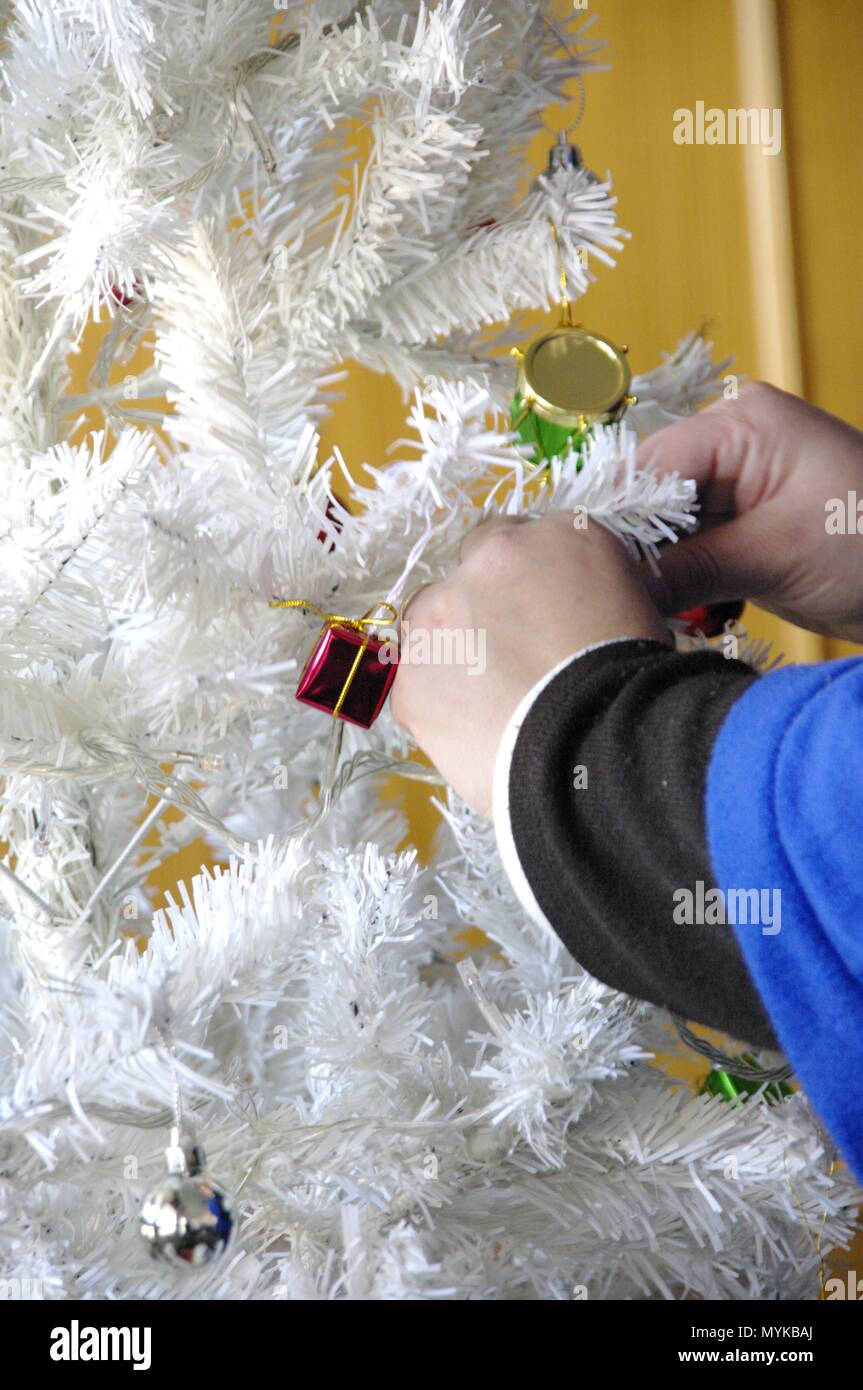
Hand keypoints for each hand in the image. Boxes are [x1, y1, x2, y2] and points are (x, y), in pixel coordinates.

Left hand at [391, 512, 668, 814]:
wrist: (598, 750)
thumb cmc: (637, 689)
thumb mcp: (639, 617)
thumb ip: (591, 597)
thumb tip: (573, 620)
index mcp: (562, 536)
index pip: (527, 539)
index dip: (528, 582)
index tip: (537, 615)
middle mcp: (492, 559)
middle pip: (471, 571)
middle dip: (484, 607)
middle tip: (511, 658)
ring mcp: (439, 615)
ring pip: (429, 623)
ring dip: (450, 649)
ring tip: (487, 701)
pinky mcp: (411, 680)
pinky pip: (416, 686)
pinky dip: (440, 707)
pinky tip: (475, 733)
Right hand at [636, 381, 862, 642]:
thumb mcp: (774, 557)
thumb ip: (687, 570)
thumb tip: (615, 591)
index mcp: (740, 422)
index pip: (646, 468)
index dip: (614, 523)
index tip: (589, 578)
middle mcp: (733, 440)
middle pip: (650, 497)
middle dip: (635, 552)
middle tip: (616, 605)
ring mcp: (741, 481)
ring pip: (667, 528)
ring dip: (658, 572)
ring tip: (646, 613)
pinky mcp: (749, 521)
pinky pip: (694, 547)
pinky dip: (684, 580)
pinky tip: (679, 612)